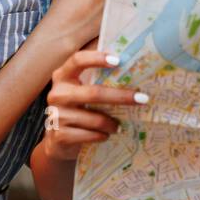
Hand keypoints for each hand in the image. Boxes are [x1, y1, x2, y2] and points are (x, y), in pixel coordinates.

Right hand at [41, 42, 143, 161]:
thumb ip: (97, 80)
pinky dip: (102, 136)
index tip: (118, 61)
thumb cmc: (77, 110)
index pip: (77, 60)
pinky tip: (105, 135)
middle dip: (121, 96)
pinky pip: (90, 135)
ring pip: (95, 119)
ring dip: (112, 124)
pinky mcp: (60, 136)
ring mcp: (56, 115)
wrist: (57, 141)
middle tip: (142, 99)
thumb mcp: (81, 92)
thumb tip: (132, 68)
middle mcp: (57, 93)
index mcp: (62, 76)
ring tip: (119, 126)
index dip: (96, 58)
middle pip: (93, 93)